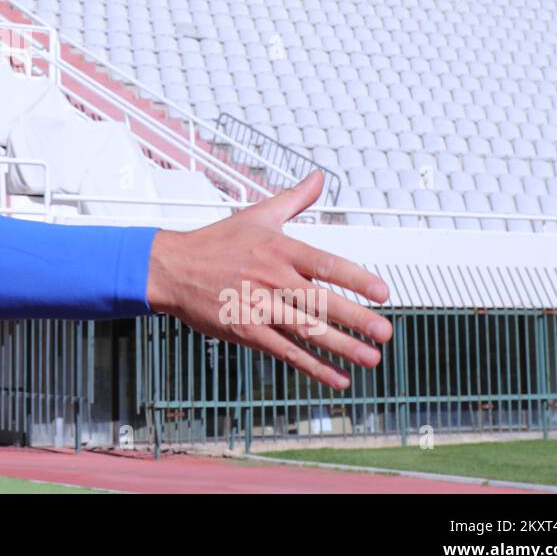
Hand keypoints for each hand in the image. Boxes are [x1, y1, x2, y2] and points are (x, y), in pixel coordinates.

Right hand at [145, 170, 391, 388]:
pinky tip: (336, 377)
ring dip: (341, 346)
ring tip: (370, 358)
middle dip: (355, 318)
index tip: (382, 292)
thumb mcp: (257, 215)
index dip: (356, 279)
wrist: (172, 268)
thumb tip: (319, 178)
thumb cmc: (215, 243)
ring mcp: (258, 306)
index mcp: (279, 249)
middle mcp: (271, 278)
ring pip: (306, 329)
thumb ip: (294, 199)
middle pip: (320, 301)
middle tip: (384, 332)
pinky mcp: (245, 330)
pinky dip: (312, 366)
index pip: (325, 263)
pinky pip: (285, 351)